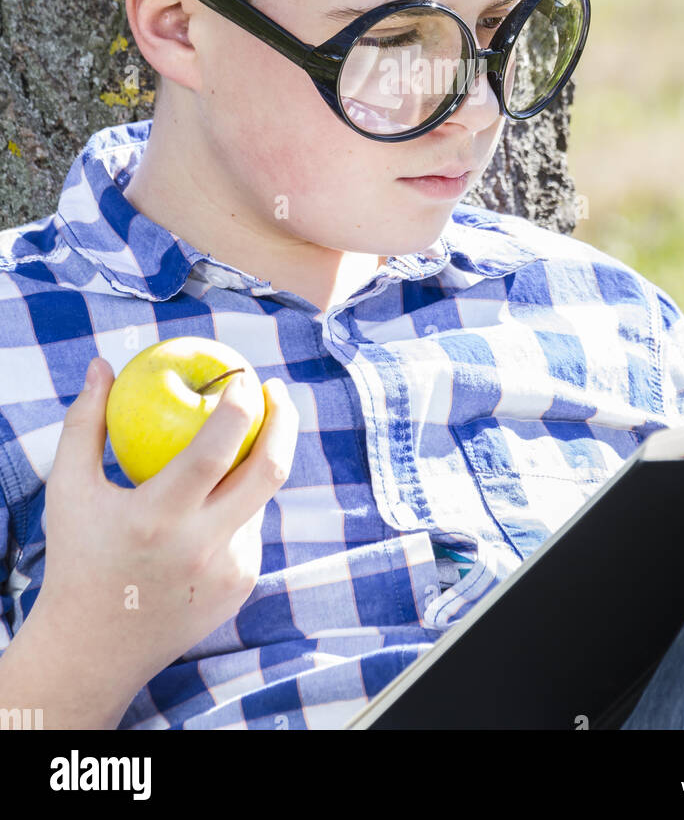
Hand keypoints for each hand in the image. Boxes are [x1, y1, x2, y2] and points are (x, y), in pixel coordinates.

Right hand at [32, 355, 298, 694]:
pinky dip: (239, 503)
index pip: (217, 449)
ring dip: (254, 461)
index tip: (242, 374)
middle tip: (275, 388)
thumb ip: (85, 423)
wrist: (93, 652)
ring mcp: (229, 571)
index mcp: (158, 519)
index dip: (240, 404)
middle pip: (269, 470)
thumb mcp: (68, 490)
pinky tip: (214, 497)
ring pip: (260, 498)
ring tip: (235, 437)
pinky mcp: (241, 586)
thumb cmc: (77, 558)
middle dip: (283, 419)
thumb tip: (103, 364)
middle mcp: (201, 547)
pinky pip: (251, 527)